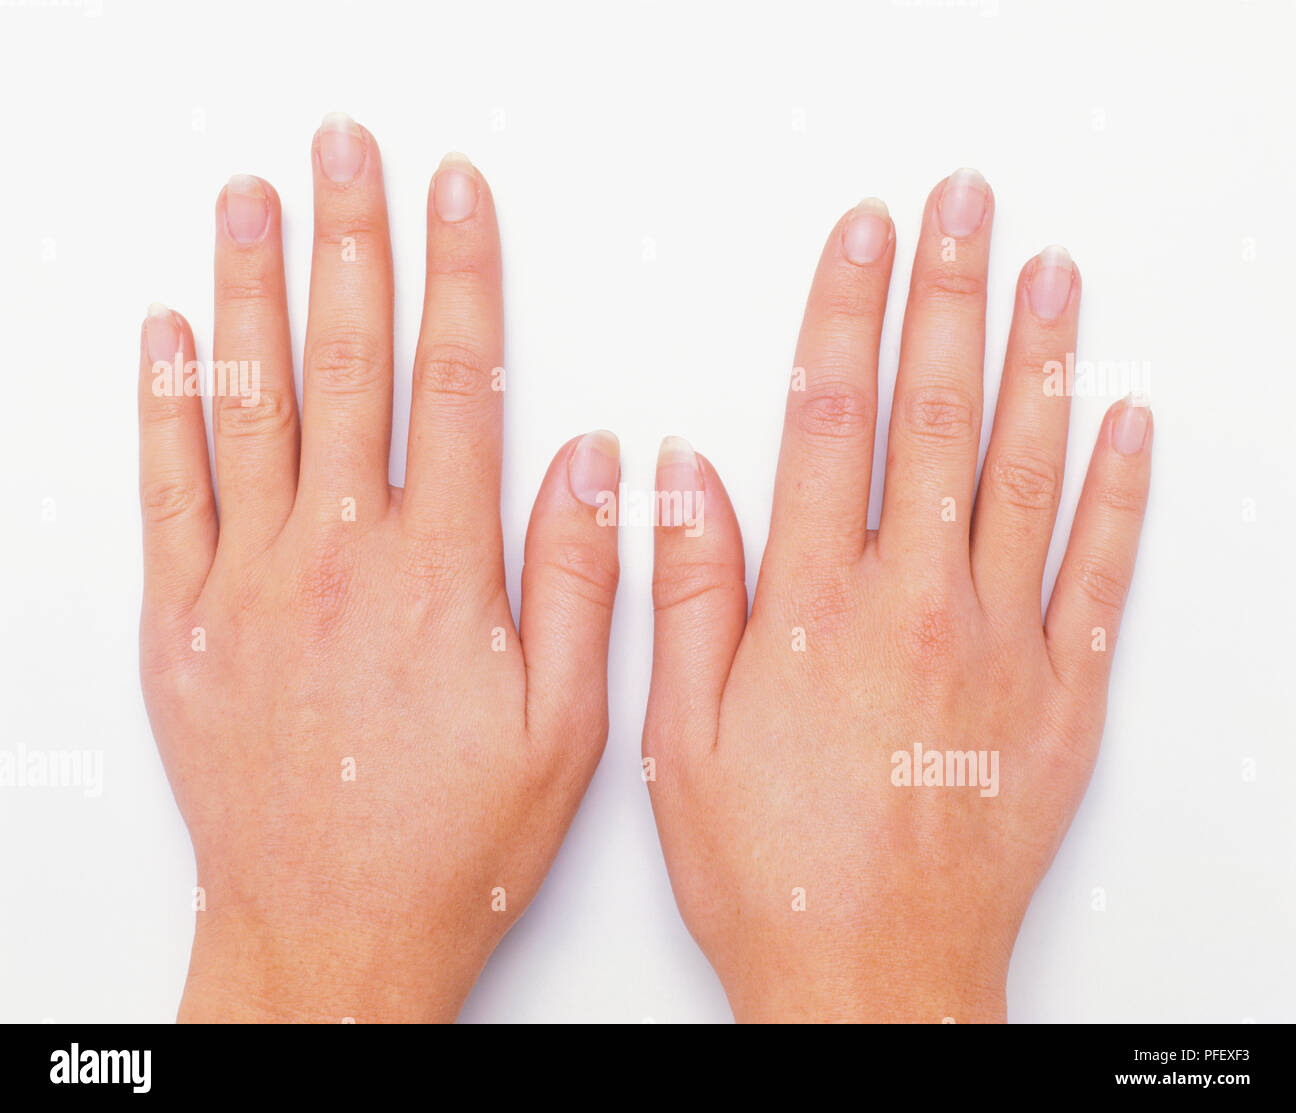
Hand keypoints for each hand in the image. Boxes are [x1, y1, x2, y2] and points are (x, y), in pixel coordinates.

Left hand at [138, 115, 620, 1021]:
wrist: (330, 932)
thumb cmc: (449, 839)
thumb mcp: (565, 727)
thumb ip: (579, 582)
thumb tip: (595, 463)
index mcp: (436, 575)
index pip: (454, 384)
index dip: (460, 276)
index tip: (455, 196)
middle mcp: (337, 558)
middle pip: (348, 364)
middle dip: (351, 241)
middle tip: (345, 152)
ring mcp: (249, 584)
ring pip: (252, 403)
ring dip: (254, 288)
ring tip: (253, 201)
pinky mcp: (184, 623)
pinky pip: (167, 489)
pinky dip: (166, 403)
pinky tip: (171, 335)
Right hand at [644, 170, 1151, 1021]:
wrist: (871, 977)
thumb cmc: (771, 865)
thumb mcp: (681, 733)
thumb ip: (689, 591)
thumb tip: (678, 476)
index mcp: (814, 608)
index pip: (828, 421)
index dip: (843, 315)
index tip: (861, 241)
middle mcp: (914, 606)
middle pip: (934, 417)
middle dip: (948, 296)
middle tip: (963, 211)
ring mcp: (998, 646)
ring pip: (1024, 472)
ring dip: (1038, 361)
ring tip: (1050, 275)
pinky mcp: (1059, 698)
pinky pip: (1099, 574)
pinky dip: (1118, 492)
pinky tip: (1126, 425)